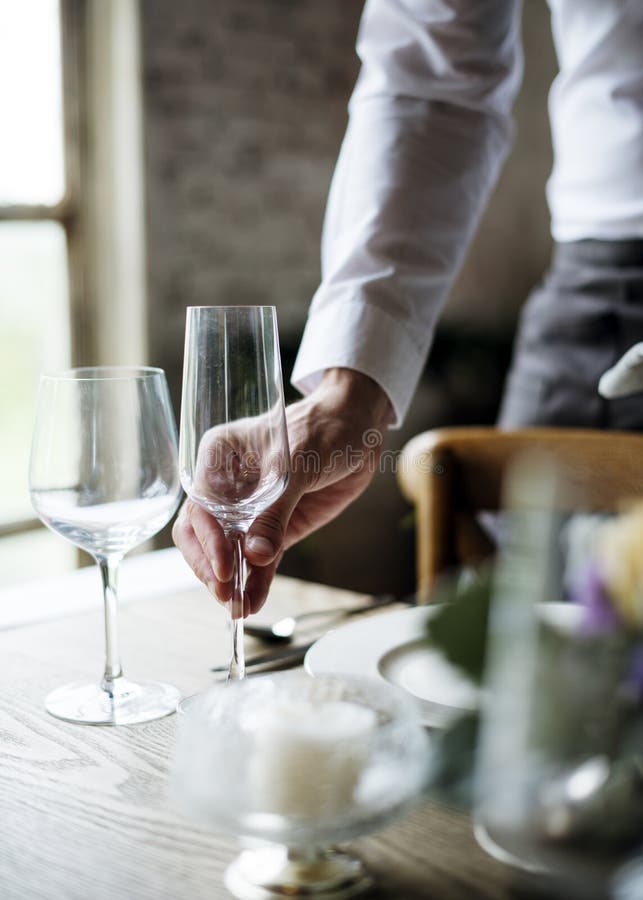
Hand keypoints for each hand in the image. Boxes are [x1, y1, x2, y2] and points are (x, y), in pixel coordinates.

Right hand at [172, 368, 391, 613]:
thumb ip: (275, 510)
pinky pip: (259, 560)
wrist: (359, 430)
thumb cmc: (323, 429)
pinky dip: (256, 581)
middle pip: (202, 535)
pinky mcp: (275, 528)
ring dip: (232, 582)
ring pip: (228, 553)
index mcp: (218, 460)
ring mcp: (249, 511)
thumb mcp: (297, 465)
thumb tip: (256, 555)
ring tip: (238, 609)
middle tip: (225, 593)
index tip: (224, 567)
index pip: (199, 507)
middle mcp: (227, 488)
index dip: (206, 541)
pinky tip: (253, 603)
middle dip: (211, 566)